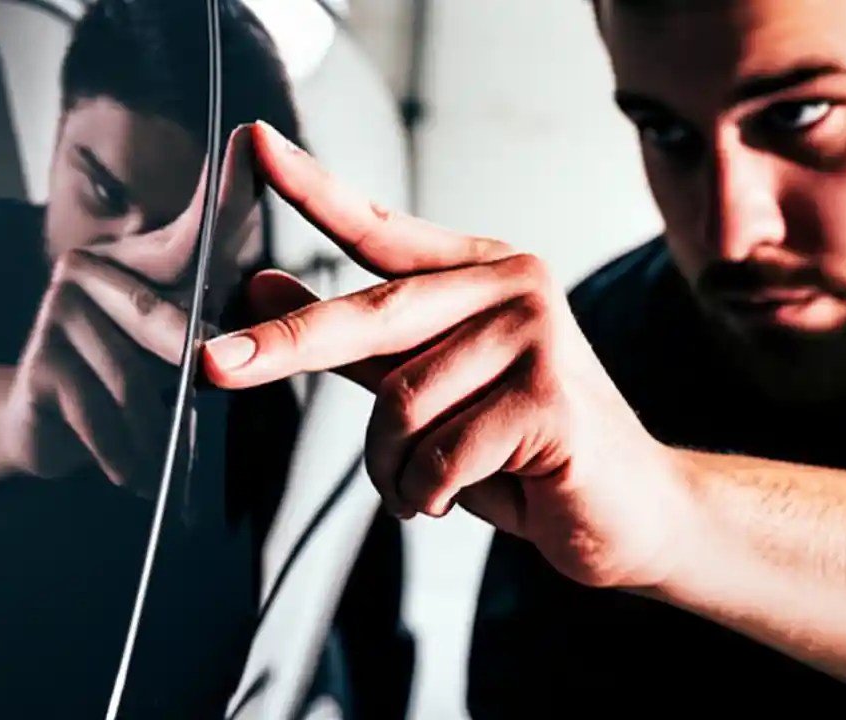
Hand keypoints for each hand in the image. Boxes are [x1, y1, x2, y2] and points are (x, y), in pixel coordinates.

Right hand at [0, 126, 261, 498]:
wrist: (42, 429)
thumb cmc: (127, 382)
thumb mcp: (171, 348)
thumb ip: (207, 322)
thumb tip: (267, 319)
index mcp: (137, 259)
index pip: (192, 230)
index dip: (224, 188)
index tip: (249, 135)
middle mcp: (91, 268)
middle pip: (168, 323)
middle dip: (193, 370)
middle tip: (203, 399)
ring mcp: (57, 312)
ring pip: (138, 383)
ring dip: (159, 434)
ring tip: (164, 460)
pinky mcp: (38, 365)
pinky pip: (105, 421)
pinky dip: (127, 459)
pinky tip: (134, 475)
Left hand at [202, 121, 697, 589]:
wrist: (628, 508)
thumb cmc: (522, 445)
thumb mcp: (426, 385)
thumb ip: (352, 341)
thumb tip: (262, 288)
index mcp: (480, 271)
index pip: (380, 226)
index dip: (314, 186)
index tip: (254, 144)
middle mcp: (513, 287)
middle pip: (373, 315)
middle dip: (286, 348)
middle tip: (217, 365)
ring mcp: (538, 336)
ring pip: (401, 404)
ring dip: (389, 468)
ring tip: (414, 487)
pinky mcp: (551, 399)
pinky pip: (440, 453)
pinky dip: (423, 493)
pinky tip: (445, 500)